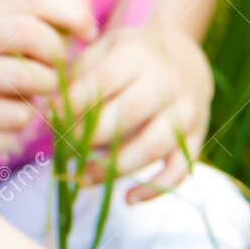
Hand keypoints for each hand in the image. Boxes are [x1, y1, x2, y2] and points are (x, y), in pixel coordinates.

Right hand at [0, 0, 97, 138]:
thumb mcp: (17, 24)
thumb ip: (53, 12)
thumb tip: (84, 1)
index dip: (75, 15)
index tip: (89, 34)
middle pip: (33, 35)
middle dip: (59, 54)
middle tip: (57, 65)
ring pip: (32, 78)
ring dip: (47, 87)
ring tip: (36, 86)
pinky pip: (21, 115)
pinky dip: (28, 115)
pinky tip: (14, 107)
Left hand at [66, 25, 211, 203]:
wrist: (185, 57)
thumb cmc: (129, 56)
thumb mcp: (104, 49)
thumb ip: (80, 76)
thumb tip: (53, 112)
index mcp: (138, 56)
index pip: (102, 81)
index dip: (75, 102)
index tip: (51, 116)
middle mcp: (167, 83)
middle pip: (128, 114)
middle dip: (90, 136)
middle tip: (64, 148)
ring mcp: (186, 112)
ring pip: (154, 146)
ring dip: (115, 167)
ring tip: (83, 178)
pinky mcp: (198, 138)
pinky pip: (181, 169)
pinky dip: (156, 188)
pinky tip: (128, 199)